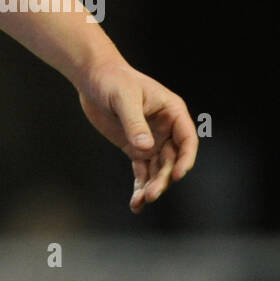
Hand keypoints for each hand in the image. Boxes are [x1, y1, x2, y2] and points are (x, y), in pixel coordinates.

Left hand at [75, 60, 197, 212]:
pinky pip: (142, 171)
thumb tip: (146, 149)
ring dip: (151, 186)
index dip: (186, 159)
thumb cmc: (112, 79)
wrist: (92, 77)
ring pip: (158, 169)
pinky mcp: (135, 148)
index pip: (187, 139)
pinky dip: (139, 186)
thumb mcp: (123, 97)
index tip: (177, 175)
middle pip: (172, 160)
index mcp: (172, 112)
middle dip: (163, 179)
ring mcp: (152, 140)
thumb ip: (134, 122)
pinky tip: (135, 203)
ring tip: (139, 201)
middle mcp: (166, 129)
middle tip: (150, 194)